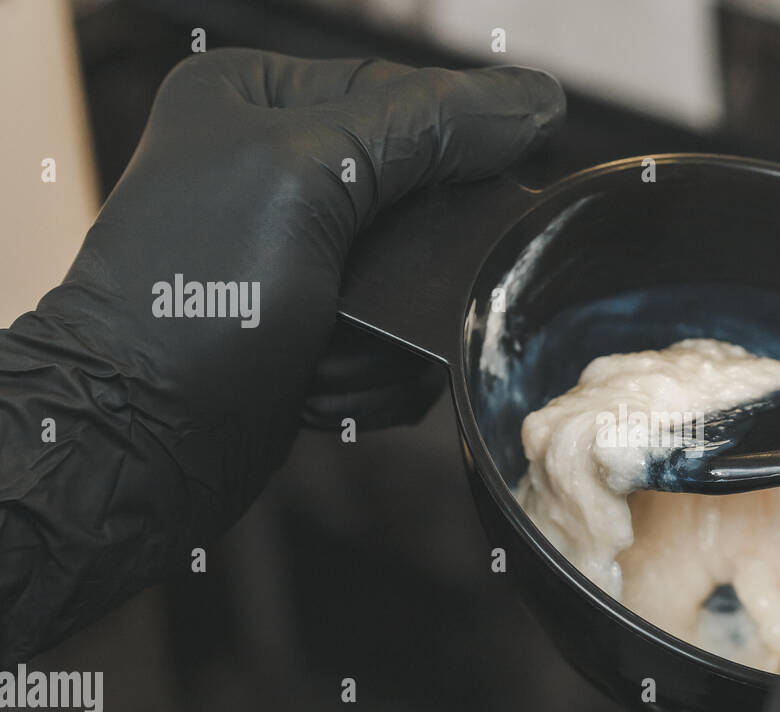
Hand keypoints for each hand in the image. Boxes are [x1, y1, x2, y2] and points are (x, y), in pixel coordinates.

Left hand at [0, 49, 563, 660]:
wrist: (141, 443)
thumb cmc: (194, 299)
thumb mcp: (309, 177)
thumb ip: (426, 129)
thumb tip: (535, 102)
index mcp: (257, 101)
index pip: (406, 95)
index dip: (469, 140)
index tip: (520, 175)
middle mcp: (275, 171)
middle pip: (421, 199)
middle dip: (415, 265)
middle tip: (384, 294)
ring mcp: (296, 257)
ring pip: (419, 280)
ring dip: (391, 336)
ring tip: (329, 353)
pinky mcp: (313, 328)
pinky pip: (398, 341)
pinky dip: (375, 375)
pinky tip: (319, 384)